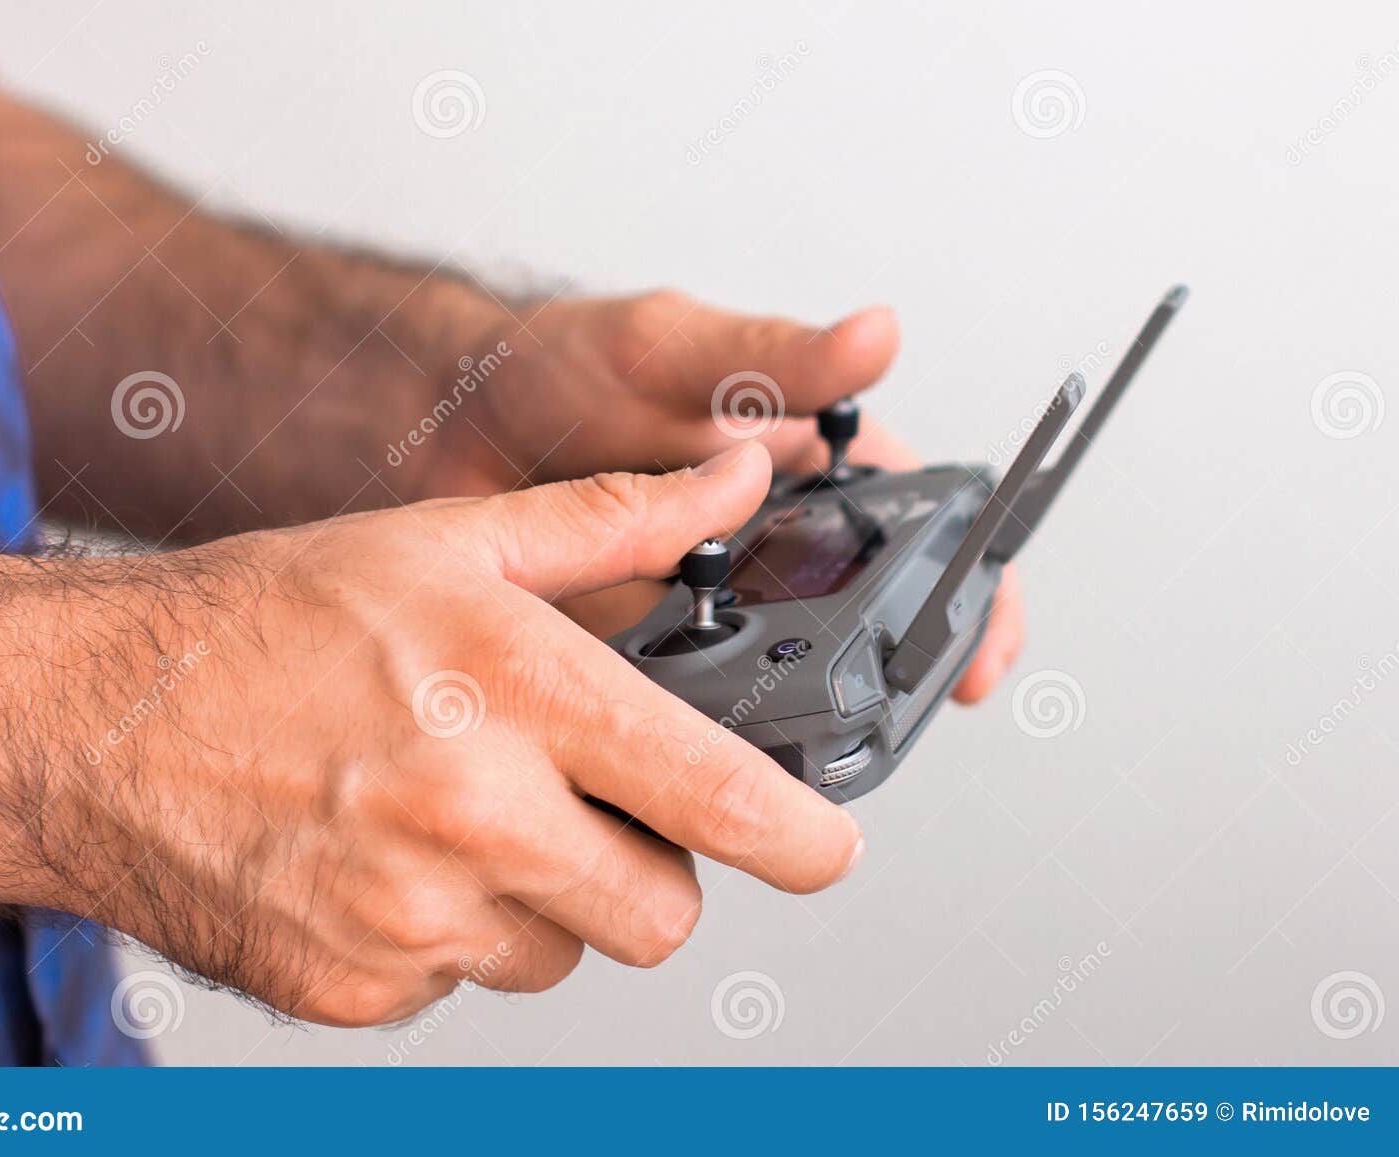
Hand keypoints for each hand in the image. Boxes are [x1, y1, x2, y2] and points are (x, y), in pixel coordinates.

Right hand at [39, 442, 861, 1026]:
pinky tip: (387, 857)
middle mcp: (474, 815)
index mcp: (516, 690)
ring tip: (462, 814)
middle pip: (660, 913)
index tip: (826, 846)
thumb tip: (737, 484)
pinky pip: (462, 984)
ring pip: (561, 953)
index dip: (801, 836)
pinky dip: (451, 933)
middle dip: (654, 872)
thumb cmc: (257, 623)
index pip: (714, 795)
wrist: (83, 722)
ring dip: (543, 900)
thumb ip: (614, 520)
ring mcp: (411, 917)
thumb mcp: (445, 538)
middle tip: (593, 809)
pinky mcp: (357, 988)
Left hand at [423, 291, 1021, 701]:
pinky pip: (693, 700)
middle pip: (862, 610)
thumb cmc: (557, 362)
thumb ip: (773, 356)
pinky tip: (711, 751)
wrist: (442, 421)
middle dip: (901, 666)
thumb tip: (875, 333)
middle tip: (914, 711)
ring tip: (820, 739)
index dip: (962, 579)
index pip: (910, 518)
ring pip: (785, 667)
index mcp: (794, 458)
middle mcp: (763, 536)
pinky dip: (709, 728)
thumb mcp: (673, 348)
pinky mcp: (642, 650)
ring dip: (808, 705)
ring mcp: (706, 601)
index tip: (984, 639)